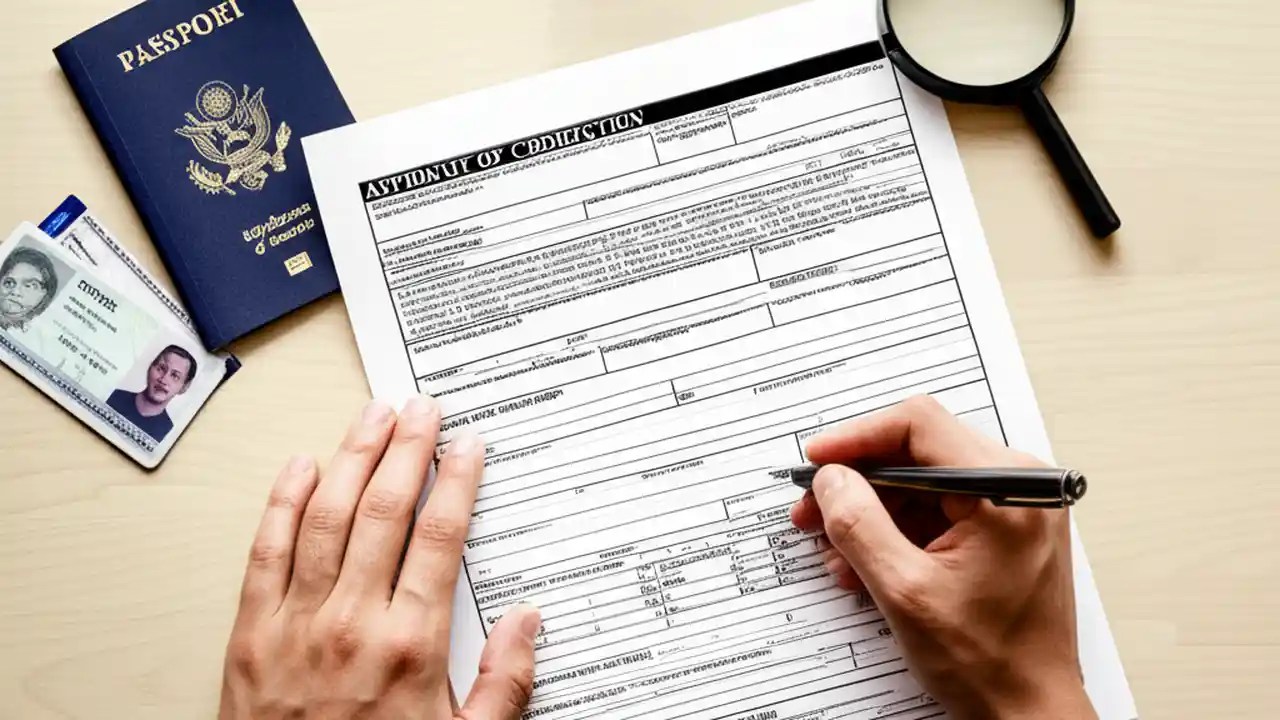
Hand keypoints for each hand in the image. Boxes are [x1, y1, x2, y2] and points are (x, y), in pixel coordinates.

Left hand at [219, 396, 540, 719]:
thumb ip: (504, 684)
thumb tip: (528, 622)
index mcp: (412, 645)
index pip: (439, 536)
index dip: (456, 481)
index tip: (466, 447)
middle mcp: (354, 622)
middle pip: (384, 510)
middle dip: (406, 449)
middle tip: (421, 410)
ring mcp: (298, 623)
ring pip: (327, 516)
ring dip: (352, 456)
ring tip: (372, 417)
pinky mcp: (252, 633)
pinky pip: (266, 551)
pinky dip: (283, 503)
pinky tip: (301, 468)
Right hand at [791, 397, 1096, 719]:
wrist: (1030, 712)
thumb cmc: (990, 665)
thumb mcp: (905, 592)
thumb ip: (860, 526)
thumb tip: (832, 480)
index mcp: (1006, 491)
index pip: (919, 426)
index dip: (857, 438)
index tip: (819, 461)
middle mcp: (1018, 487)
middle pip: (917, 452)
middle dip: (858, 482)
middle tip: (814, 508)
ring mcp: (1013, 508)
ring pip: (921, 482)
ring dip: (872, 511)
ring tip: (836, 548)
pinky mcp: (1003, 530)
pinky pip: (937, 509)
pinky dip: (896, 530)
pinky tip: (866, 561)